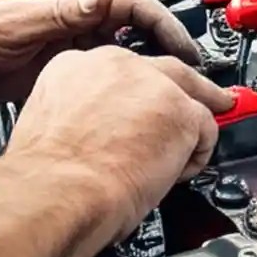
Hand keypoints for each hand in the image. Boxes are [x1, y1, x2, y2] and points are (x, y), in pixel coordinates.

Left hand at [0, 0, 200, 101]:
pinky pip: (105, 75)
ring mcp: (71, 40)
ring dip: (149, 74)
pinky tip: (135, 108)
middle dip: (168, 53)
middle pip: (137, 30)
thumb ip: (61, 12)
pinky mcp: (64, 66)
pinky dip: (124, 89)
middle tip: (194, 80)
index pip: (133, 4)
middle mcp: (76, 13)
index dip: (166, 28)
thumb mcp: (14, 21)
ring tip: (173, 99)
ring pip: (125, 54)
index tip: (187, 52)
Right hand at [6, 46, 234, 237]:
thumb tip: (102, 134)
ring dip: (190, 131)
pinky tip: (180, 173)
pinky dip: (198, 155)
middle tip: (201, 106)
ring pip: (190, 99)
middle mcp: (115, 65)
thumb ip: (82, 117)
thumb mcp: (53, 126)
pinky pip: (206, 128)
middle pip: (165, 70)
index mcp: (77, 67)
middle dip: (184, 92)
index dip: (138, 94)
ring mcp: (152, 84)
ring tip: (186, 157)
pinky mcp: (180, 111)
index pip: (122, 72)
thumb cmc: (49, 177)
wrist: (59, 191)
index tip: (143, 111)